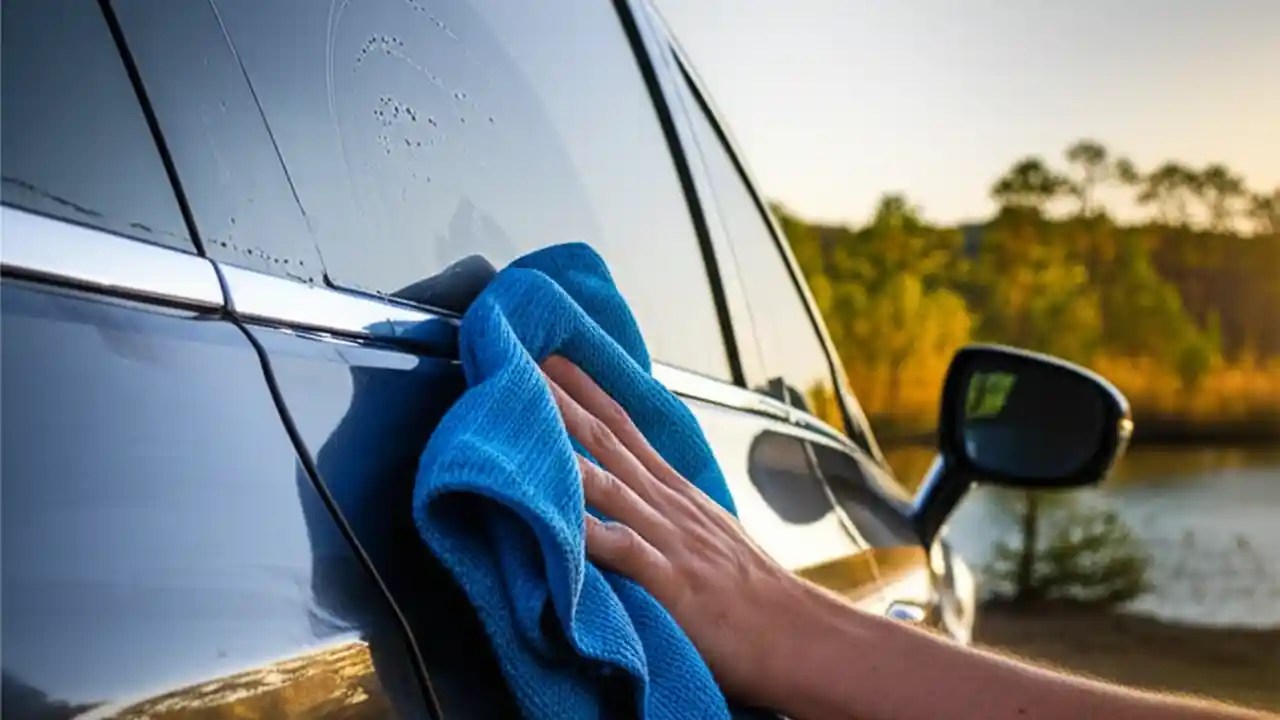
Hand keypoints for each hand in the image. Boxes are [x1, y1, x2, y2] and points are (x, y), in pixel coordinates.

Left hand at [541, 356, 826, 708]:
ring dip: (558, 450)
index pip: (624, 427)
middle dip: (557, 400)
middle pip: (603, 440)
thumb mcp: (708, 534)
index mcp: (675, 492)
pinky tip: (551, 518)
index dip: (586, 391)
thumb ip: (669, 511)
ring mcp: (668, 538)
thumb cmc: (751, 593)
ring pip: (604, 483)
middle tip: (513, 361)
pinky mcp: (670, 581)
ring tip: (515, 423)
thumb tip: (637, 494)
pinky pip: (621, 550)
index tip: (550, 357)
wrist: (799, 633)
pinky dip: (585, 532)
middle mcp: (667, 504)